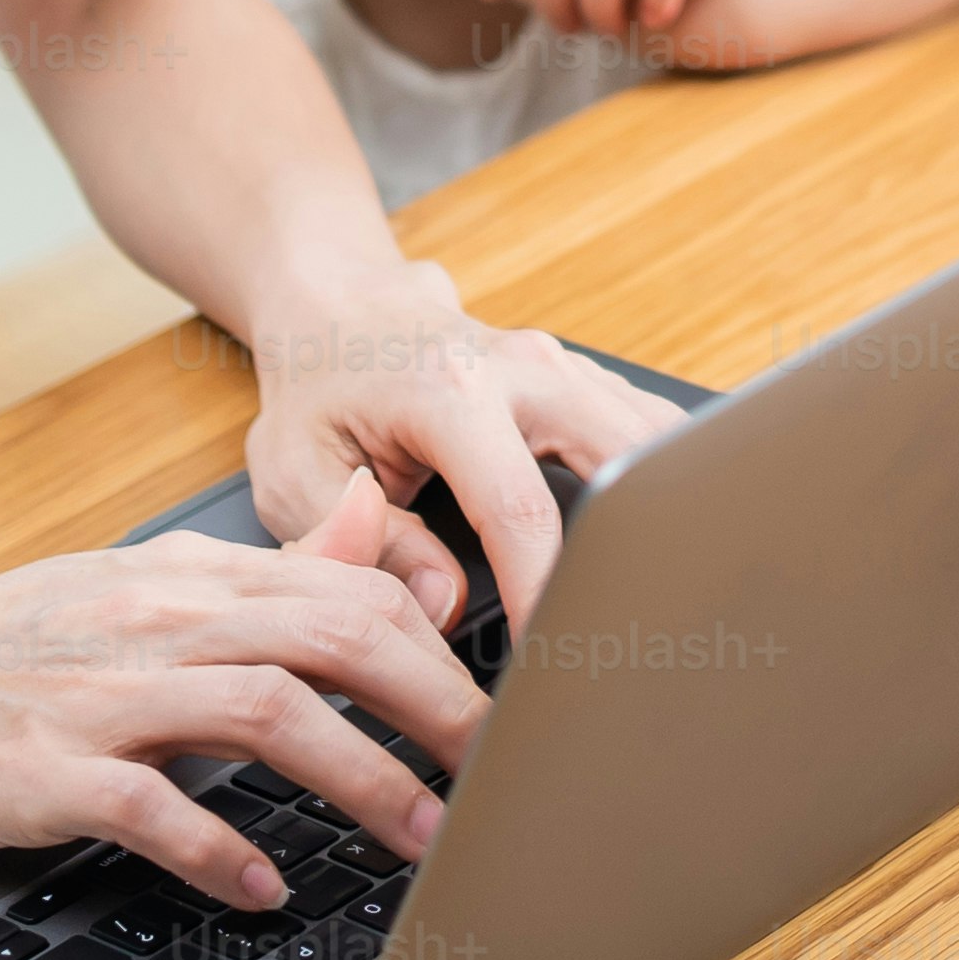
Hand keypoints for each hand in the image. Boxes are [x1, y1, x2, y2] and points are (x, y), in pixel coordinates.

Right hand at [0, 468, 468, 902]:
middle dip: (438, 704)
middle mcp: (158, 622)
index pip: (353, 588)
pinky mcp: (45, 769)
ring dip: (362, 778)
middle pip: (337, 637)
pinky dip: (219, 848)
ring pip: (269, 710)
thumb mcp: (138, 583)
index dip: (445, 647)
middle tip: (507, 771)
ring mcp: (101, 695)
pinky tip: (264, 887)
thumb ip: (264, 563)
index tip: (508, 705)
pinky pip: (152, 807)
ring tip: (426, 838)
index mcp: (187, 578)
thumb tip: (375, 525)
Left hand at [241, 256, 682, 631]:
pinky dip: (662, 483)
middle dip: (637, 552)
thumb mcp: (296, 475)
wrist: (338, 302)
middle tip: (625, 638)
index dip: (542, 592)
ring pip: (655, 437)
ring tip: (646, 602)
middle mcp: (521, 368)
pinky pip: (649, 427)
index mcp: (447, 392)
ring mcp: (563, 365)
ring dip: (661, 515)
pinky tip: (649, 543)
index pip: (519, 510)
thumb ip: (362, 544)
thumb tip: (444, 606)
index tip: (550, 657)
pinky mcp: (583, 375)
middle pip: (623, 460)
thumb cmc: (314, 390)